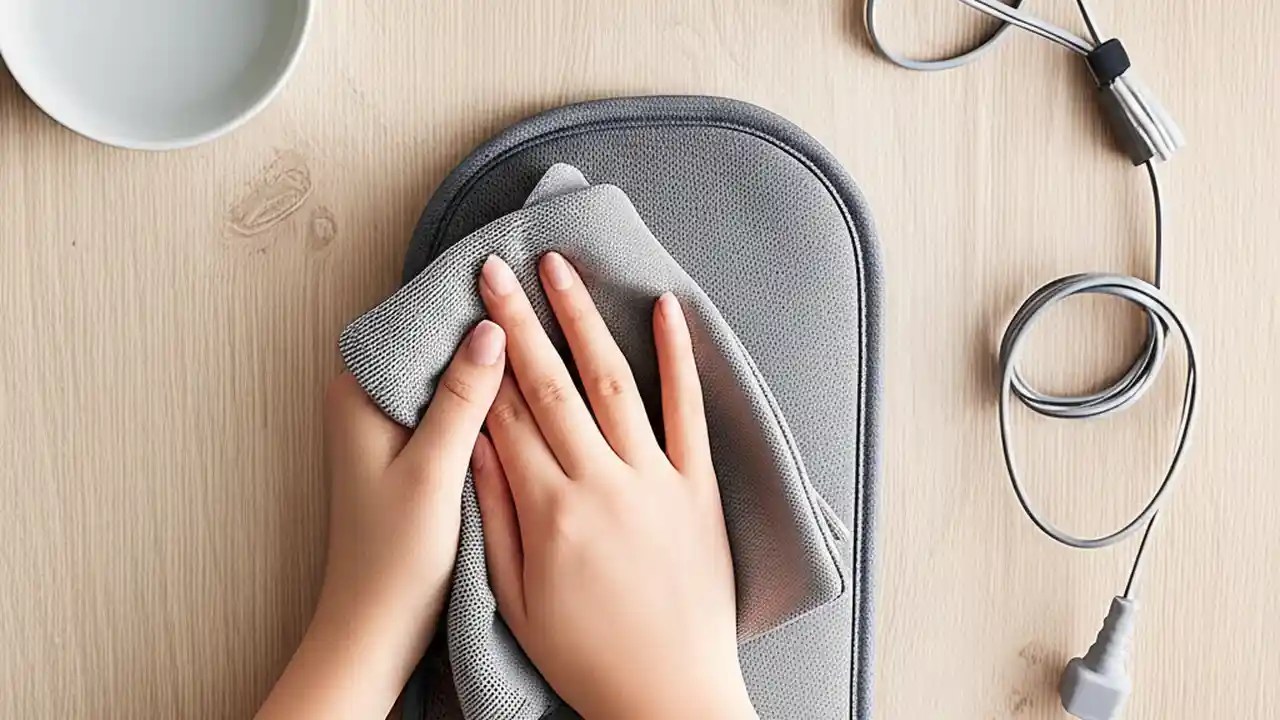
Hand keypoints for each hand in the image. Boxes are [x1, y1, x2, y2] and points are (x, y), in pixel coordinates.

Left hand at [257, 320, 506, 719]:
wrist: (376, 629)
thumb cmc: (394, 560)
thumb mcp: (434, 473)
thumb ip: (462, 400)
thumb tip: (492, 329)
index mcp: (356, 394)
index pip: (414, 323)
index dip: (465, 303)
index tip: (514, 280)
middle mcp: (366, 402)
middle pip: (432, 346)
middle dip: (481, 331)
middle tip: (541, 306)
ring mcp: (389, 426)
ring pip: (445, 377)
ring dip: (487, 366)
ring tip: (545, 342)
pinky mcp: (411, 452)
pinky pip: (450, 407)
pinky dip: (483, 400)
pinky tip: (526, 398)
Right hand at [472, 254, 755, 719]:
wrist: (668, 696)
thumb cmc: (586, 656)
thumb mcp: (516, 598)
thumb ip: (496, 515)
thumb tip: (475, 445)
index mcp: (549, 512)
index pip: (506, 416)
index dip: (483, 359)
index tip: (468, 311)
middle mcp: (600, 484)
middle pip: (549, 384)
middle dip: (518, 320)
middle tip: (497, 267)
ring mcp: (655, 481)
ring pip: (612, 381)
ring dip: (583, 319)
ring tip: (560, 269)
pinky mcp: (699, 489)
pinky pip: (688, 411)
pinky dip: (678, 357)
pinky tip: (666, 308)